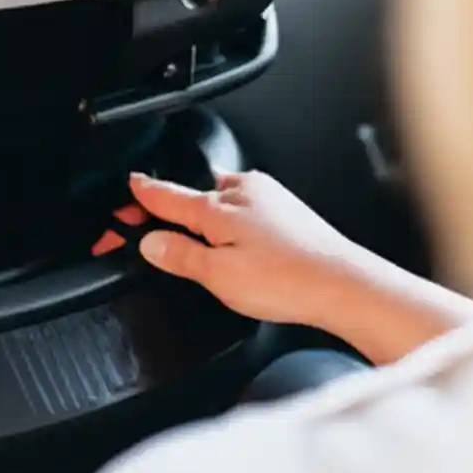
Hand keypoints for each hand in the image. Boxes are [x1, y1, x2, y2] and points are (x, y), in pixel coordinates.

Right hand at [95, 171, 364, 325]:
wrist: (344, 285)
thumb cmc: (288, 280)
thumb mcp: (218, 275)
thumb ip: (180, 255)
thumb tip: (151, 242)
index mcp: (218, 205)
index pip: (167, 194)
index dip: (142, 195)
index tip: (128, 187)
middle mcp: (243, 192)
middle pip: (195, 196)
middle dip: (177, 212)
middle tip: (158, 234)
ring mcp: (268, 198)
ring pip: (223, 202)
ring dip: (208, 220)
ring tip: (205, 251)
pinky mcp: (287, 211)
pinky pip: (246, 210)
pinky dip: (234, 225)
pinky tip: (241, 249)